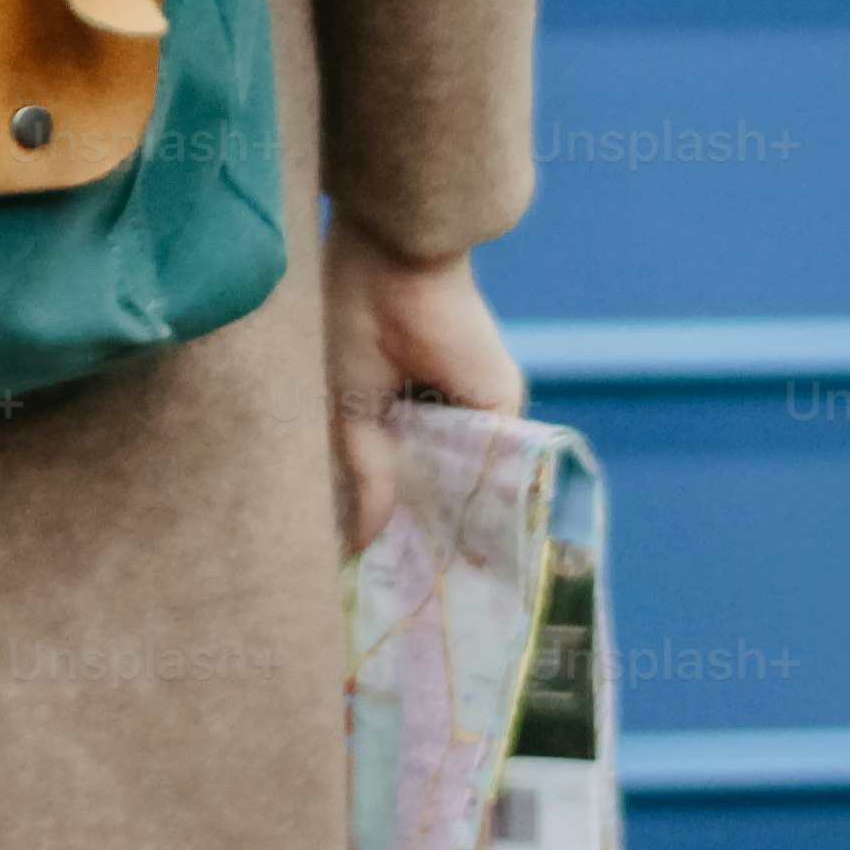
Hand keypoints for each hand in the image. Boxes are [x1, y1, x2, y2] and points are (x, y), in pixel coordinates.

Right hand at [323, 219, 524, 553]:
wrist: (399, 263)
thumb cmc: (354, 319)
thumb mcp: (349, 407)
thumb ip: (366, 472)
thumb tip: (360, 539)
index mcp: (386, 401)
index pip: (390, 469)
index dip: (383, 511)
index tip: (374, 566)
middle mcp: (428, 406)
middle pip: (429, 476)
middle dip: (418, 520)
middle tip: (404, 586)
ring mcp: (467, 407)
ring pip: (462, 474)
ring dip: (448, 514)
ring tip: (430, 577)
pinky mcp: (500, 404)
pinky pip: (495, 461)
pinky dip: (480, 494)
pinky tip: (463, 544)